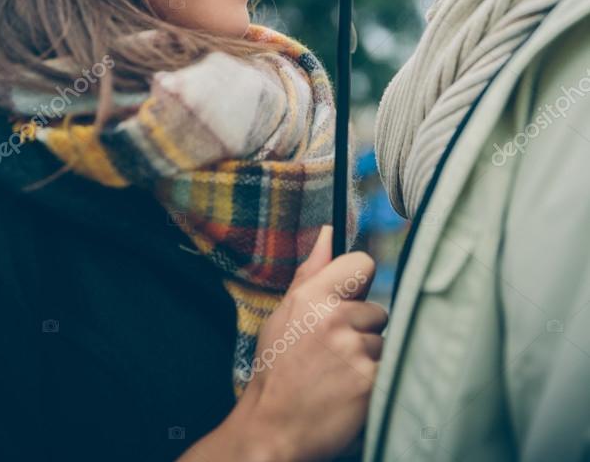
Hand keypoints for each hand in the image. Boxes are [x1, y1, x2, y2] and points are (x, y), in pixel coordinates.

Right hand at [227, 224, 386, 461]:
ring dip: (367, 358)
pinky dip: (373, 382)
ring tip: (338, 375)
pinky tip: (348, 391)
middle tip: (333, 352)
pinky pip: (387, 369)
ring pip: (382, 343)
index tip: (350, 300)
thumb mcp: (284, 314)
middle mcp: (334, 318)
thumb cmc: (277, 368)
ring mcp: (354, 350)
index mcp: (312, 296)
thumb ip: (311, 271)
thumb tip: (329, 232)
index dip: (360, 282)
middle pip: (377, 311)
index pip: (363, 264)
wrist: (272, 427)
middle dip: (361, 330)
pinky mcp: (371, 381)